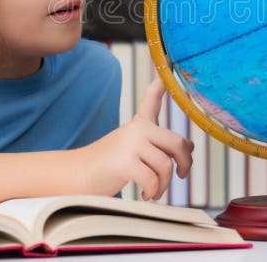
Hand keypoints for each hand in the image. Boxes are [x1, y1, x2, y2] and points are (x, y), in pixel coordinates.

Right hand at [78, 77, 193, 199]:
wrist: (77, 176)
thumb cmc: (109, 165)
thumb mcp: (137, 150)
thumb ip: (161, 144)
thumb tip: (190, 146)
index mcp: (139, 124)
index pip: (152, 101)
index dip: (163, 86)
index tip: (167, 73)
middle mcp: (137, 129)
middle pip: (177, 143)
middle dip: (185, 163)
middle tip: (181, 175)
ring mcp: (131, 144)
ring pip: (166, 165)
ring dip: (164, 184)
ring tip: (155, 191)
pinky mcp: (125, 162)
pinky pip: (153, 179)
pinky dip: (153, 191)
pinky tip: (146, 194)